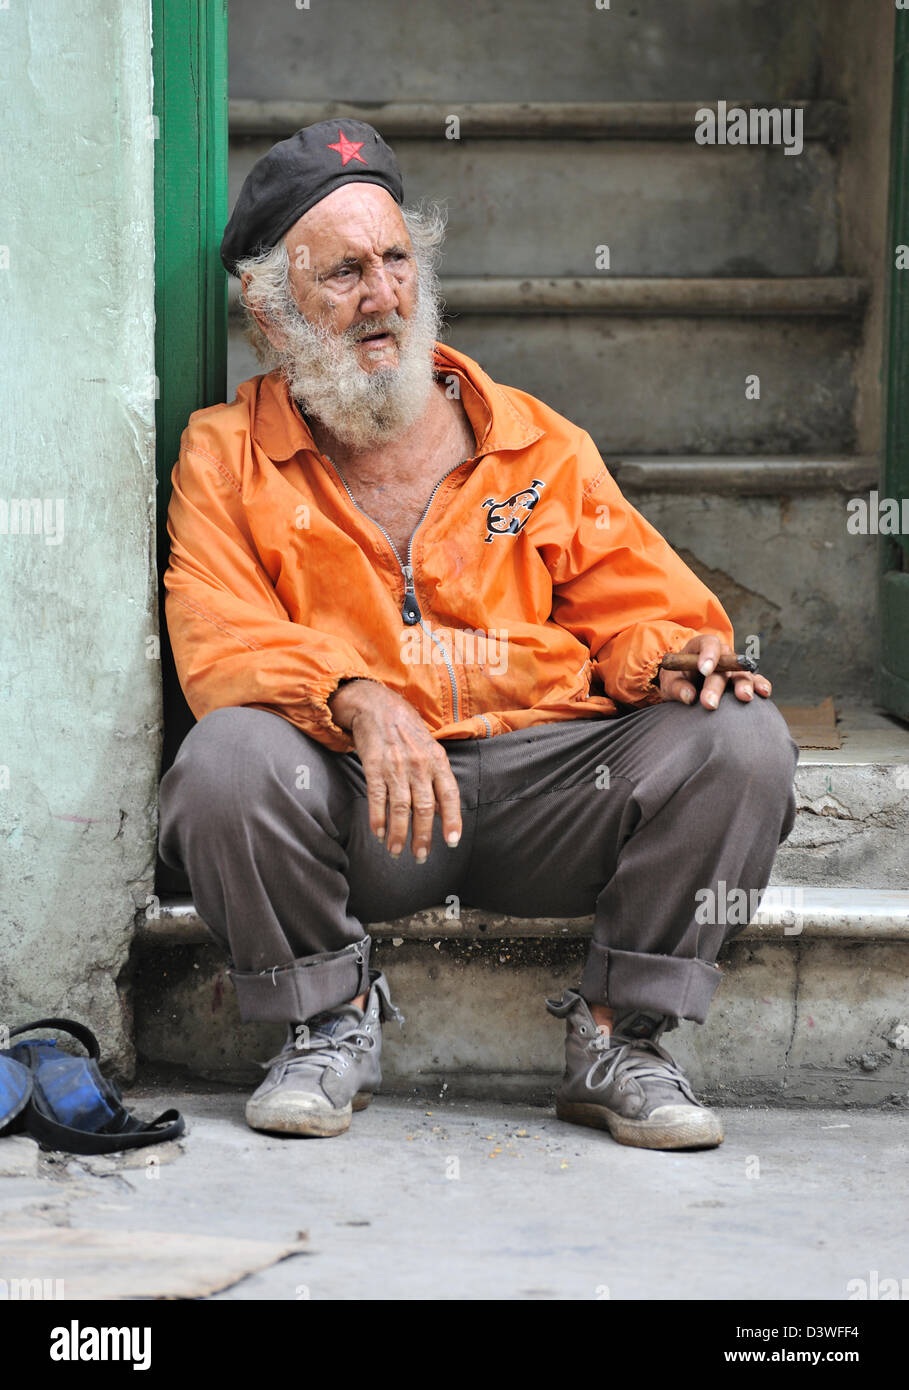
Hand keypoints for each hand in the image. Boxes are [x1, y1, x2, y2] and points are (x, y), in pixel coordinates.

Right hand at [329, 680, 462, 859]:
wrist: (378, 706)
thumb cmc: (407, 731)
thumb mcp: (430, 749)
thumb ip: (436, 779)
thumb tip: (441, 812)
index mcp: (437, 761)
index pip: (449, 795)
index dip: (452, 819)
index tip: (451, 841)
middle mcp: (419, 765)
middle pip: (424, 808)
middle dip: (422, 836)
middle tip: (419, 856)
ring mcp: (396, 766)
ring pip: (401, 808)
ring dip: (399, 834)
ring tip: (396, 851)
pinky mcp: (374, 766)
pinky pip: (377, 797)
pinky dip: (378, 818)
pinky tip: (378, 833)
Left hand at [658, 635, 771, 709]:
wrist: (686, 682)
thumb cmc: (677, 679)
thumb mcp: (670, 683)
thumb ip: (678, 688)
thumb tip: (689, 697)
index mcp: (701, 646)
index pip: (709, 643)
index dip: (708, 655)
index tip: (704, 670)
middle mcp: (721, 654)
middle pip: (724, 664)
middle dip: (716, 685)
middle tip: (710, 703)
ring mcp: (734, 667)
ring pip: (741, 673)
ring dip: (743, 684)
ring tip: (744, 696)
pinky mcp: (743, 679)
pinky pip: (754, 680)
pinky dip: (760, 685)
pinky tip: (764, 692)